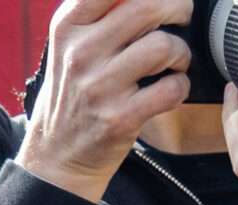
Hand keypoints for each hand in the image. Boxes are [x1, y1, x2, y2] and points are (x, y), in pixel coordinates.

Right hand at [18, 0, 193, 203]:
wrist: (56, 156)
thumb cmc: (74, 91)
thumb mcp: (70, 43)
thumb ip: (101, 11)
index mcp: (68, 26)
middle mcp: (80, 53)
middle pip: (147, 5)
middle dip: (178, 6)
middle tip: (180, 16)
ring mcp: (99, 87)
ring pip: (163, 45)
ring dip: (181, 51)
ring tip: (175, 61)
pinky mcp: (119, 119)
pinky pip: (171, 88)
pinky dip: (181, 86)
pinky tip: (171, 88)